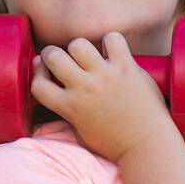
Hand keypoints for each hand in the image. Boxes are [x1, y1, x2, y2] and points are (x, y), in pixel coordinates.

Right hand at [31, 32, 172, 162]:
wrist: (147, 144)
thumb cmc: (114, 143)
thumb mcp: (81, 133)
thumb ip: (68, 113)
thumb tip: (58, 94)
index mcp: (71, 107)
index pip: (37, 85)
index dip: (38, 75)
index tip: (46, 73)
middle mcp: (84, 89)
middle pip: (53, 56)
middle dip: (53, 54)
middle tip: (63, 59)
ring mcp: (105, 76)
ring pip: (78, 44)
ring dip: (80, 47)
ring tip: (88, 56)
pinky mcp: (126, 68)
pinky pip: (113, 39)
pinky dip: (112, 42)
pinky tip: (113, 53)